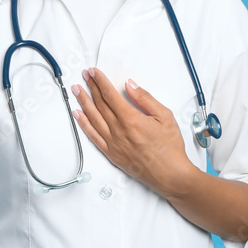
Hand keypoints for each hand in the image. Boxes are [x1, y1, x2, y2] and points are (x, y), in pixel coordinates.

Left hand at [70, 67, 196, 196]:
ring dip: (83, 102)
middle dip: (91, 87)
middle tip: (84, 76)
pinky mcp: (111, 154)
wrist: (170, 174)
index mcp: (131, 119)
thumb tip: (129, 85)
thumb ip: (145, 98)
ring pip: (93, 118)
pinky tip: (78, 115)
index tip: (93, 72)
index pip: (110, 95)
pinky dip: (84, 124)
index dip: (100, 81)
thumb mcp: (164, 116)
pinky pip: (93, 136)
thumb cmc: (170, 147)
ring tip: (77, 90)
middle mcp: (118, 131)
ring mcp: (113, 143)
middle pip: (100, 104)